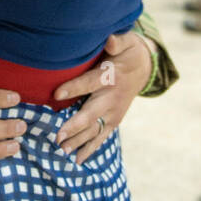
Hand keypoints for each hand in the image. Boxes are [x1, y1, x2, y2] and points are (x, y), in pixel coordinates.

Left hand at [54, 30, 152, 163]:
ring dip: (78, 141)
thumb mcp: (126, 42)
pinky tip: (77, 161)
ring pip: (94, 129)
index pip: (90, 82)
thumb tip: (110, 40)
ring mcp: (113, 112)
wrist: (144, 68)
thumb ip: (118, 41)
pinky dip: (90, 149)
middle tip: (58, 137)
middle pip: (91, 113)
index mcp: (111, 77)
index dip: (74, 87)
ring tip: (62, 152)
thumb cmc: (127, 52)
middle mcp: (112, 98)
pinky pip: (101, 137)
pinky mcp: (113, 121)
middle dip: (75, 126)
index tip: (56, 94)